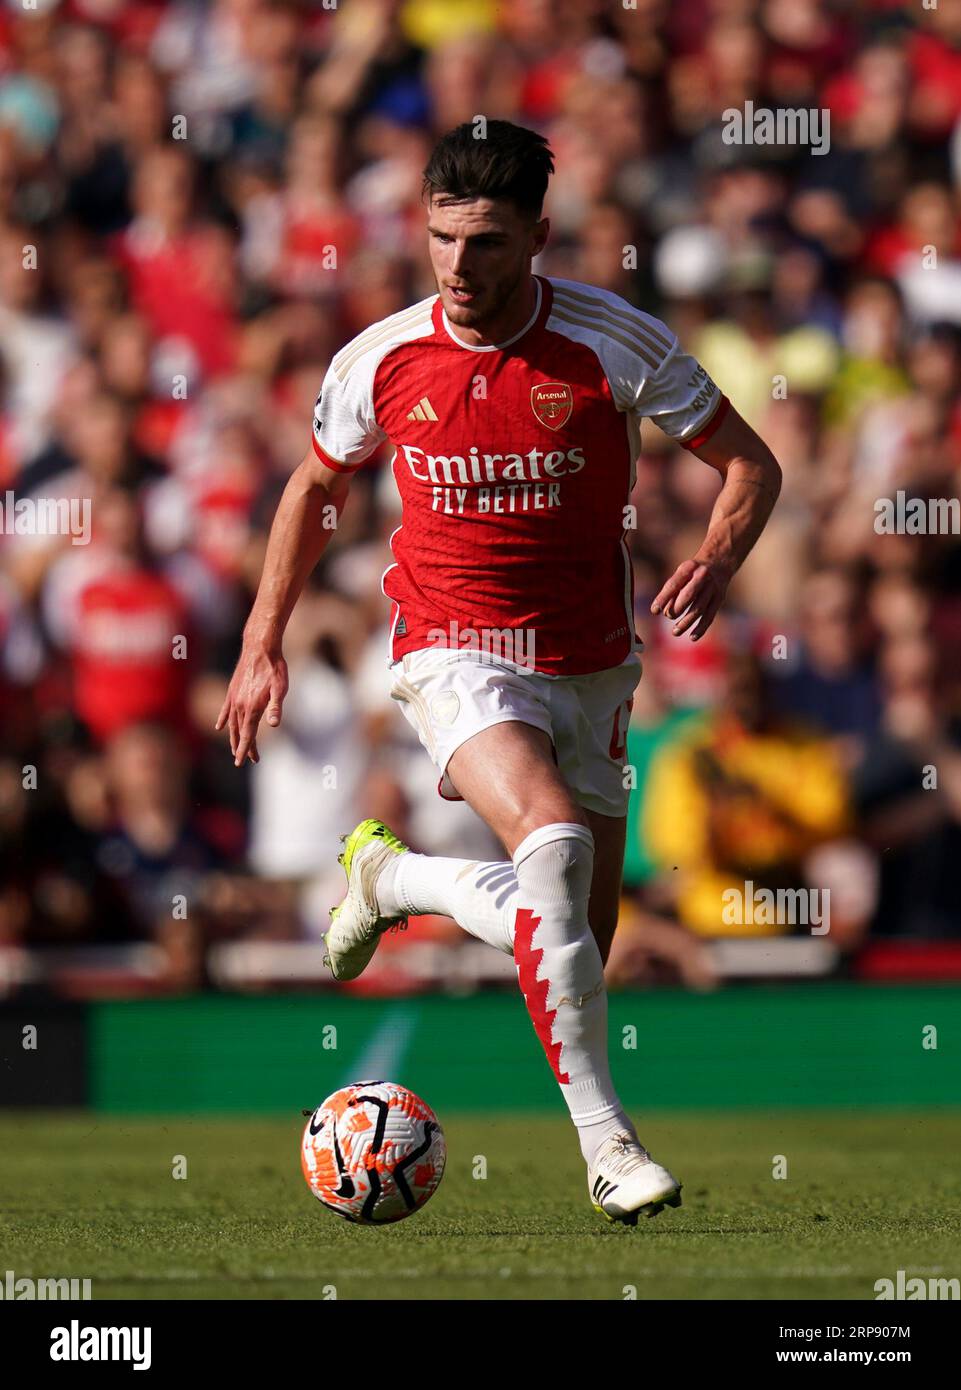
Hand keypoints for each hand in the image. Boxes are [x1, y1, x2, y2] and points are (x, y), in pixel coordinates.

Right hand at [215, 641, 288, 766]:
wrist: (260, 647)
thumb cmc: (274, 668)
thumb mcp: (281, 688)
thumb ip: (276, 707)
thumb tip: (273, 725)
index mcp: (252, 707)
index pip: (247, 735)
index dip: (245, 750)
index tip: (242, 762)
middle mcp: (240, 705)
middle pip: (240, 732)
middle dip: (244, 747)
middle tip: (250, 759)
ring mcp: (234, 698)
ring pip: (232, 723)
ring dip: (234, 737)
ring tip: (236, 748)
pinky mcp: (232, 690)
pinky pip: (225, 710)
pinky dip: (223, 720)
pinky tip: (220, 727)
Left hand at [650, 558, 731, 640]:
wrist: (719, 562)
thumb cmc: (692, 572)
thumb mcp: (680, 573)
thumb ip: (671, 590)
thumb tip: (662, 611)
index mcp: (689, 568)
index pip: (674, 584)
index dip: (663, 598)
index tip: (654, 611)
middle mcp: (702, 577)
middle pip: (688, 596)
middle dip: (676, 609)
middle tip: (668, 616)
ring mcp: (713, 588)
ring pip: (699, 609)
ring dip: (686, 623)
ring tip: (675, 632)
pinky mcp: (720, 599)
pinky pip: (710, 616)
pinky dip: (701, 628)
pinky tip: (692, 637)